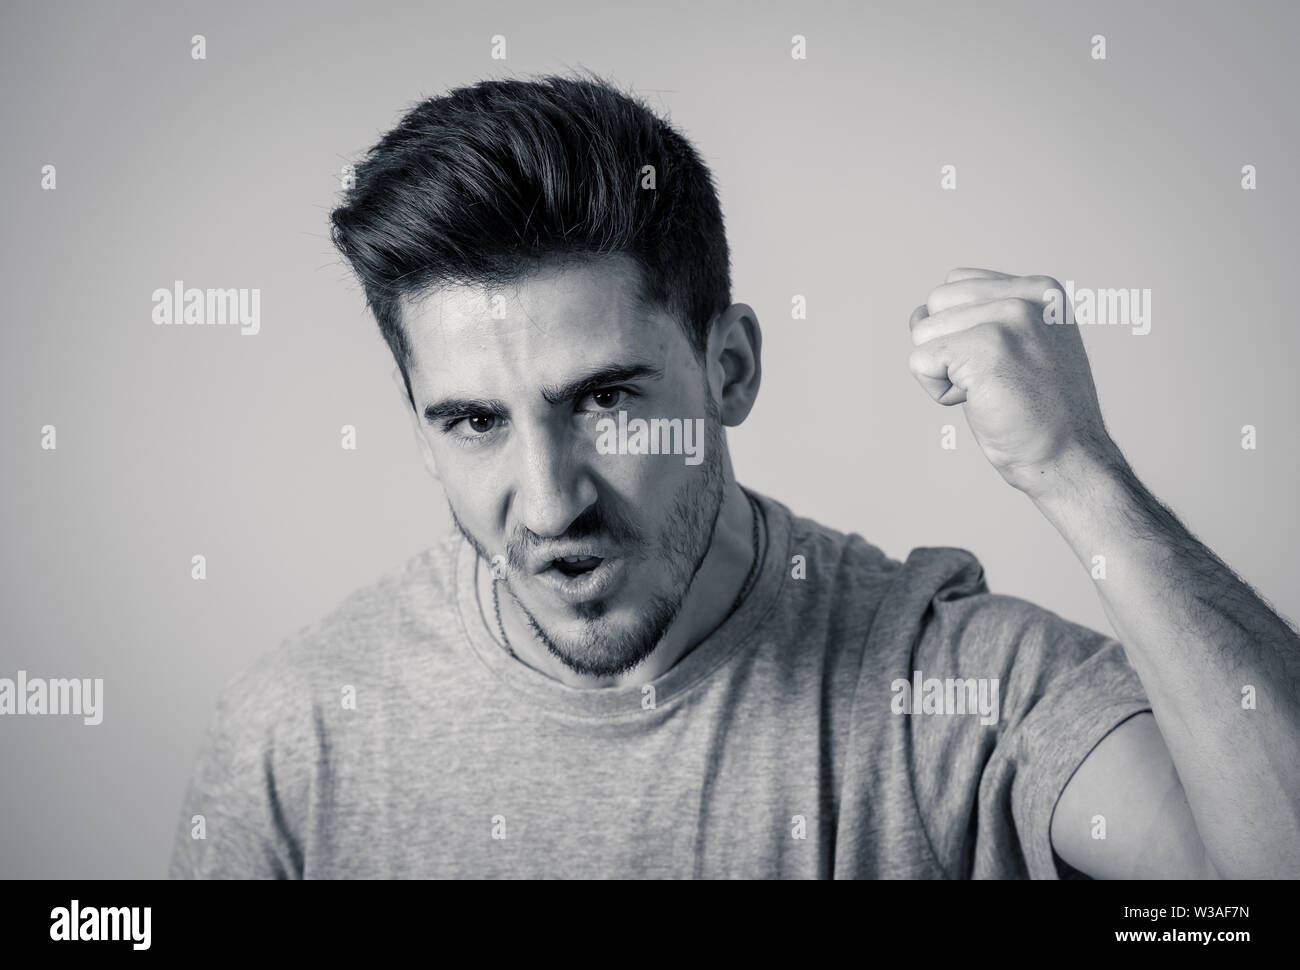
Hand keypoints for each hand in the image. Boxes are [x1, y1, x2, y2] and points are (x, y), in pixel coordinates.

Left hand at [908, 267, 1120, 497]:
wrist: (1065, 456)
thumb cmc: (1036, 412)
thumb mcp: (1018, 347)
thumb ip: (977, 318)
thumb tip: (918, 314)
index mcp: (1039, 290)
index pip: (956, 284)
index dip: (960, 331)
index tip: (1001, 362)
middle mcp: (1028, 296)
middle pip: (935, 304)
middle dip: (948, 349)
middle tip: (995, 380)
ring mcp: (1009, 318)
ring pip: (923, 332)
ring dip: (943, 372)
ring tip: (990, 390)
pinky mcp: (987, 347)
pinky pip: (920, 361)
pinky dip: (936, 391)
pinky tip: (977, 402)